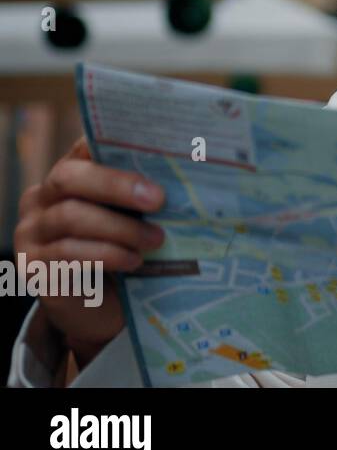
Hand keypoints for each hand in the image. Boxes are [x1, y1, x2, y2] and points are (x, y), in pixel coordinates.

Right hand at [13, 137, 165, 367]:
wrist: (102, 310)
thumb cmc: (127, 252)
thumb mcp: (139, 220)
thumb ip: (148, 198)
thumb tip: (192, 177)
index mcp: (71, 176)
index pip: (83, 146)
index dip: (108, 139)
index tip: (148, 144)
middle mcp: (43, 197)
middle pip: (70, 177)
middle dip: (117, 185)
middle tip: (158, 199)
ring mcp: (32, 231)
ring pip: (70, 217)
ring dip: (120, 228)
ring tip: (156, 240)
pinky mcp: (33, 266)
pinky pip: (67, 254)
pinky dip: (106, 255)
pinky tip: (133, 261)